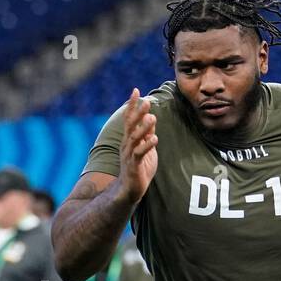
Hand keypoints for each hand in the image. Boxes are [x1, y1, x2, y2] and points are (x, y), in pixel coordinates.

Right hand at [118, 88, 157, 203]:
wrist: (129, 190)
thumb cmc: (138, 168)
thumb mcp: (145, 148)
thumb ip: (147, 134)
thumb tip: (151, 119)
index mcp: (129, 139)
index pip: (129, 118)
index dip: (132, 104)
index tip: (136, 90)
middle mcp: (126, 144)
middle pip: (131, 125)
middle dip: (138, 112)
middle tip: (146, 101)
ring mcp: (129, 155)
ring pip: (135, 138)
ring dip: (143, 128)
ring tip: (152, 118)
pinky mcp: (134, 166)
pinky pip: (139, 154)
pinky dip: (147, 145)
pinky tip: (154, 138)